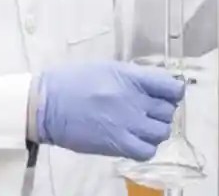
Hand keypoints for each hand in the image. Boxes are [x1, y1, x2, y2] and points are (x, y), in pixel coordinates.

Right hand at [36, 61, 184, 160]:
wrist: (45, 103)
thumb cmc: (70, 81)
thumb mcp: (105, 68)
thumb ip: (131, 77)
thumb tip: (152, 87)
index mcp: (130, 76)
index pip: (171, 87)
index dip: (173, 93)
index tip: (166, 95)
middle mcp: (133, 99)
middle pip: (168, 111)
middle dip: (161, 112)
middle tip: (148, 113)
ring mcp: (127, 123)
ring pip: (161, 132)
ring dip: (155, 131)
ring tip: (142, 129)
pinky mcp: (117, 144)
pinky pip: (147, 151)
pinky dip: (146, 148)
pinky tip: (135, 142)